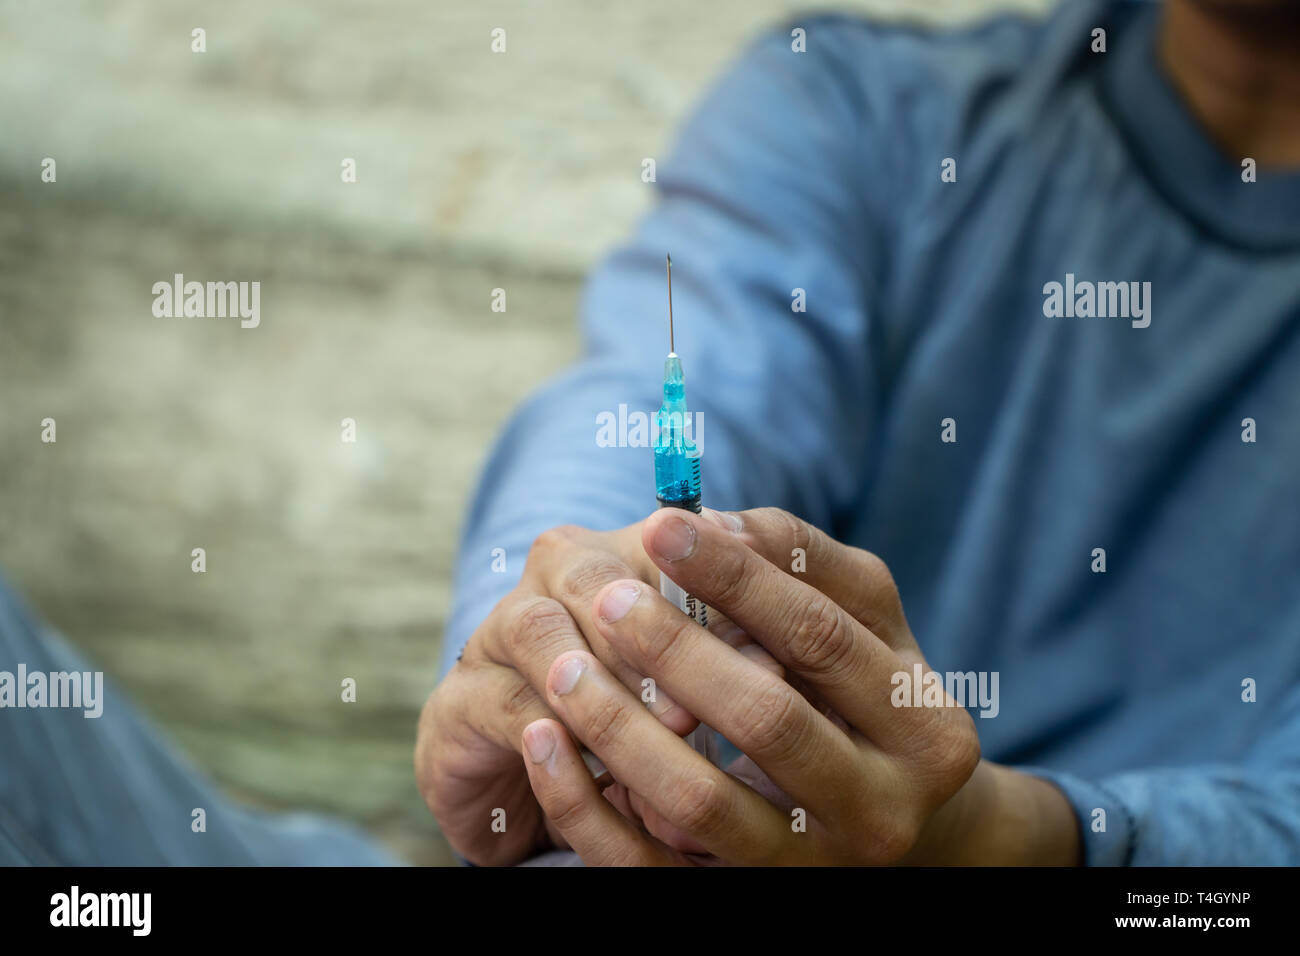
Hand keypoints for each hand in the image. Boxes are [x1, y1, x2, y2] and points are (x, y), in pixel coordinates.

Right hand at [414, 517, 775, 864]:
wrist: (530, 777)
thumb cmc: (635, 723)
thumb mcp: (693, 687)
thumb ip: (726, 658)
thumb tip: (781, 661)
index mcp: (620, 552)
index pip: (667, 546)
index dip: (720, 593)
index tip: (778, 655)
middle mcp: (554, 575)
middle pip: (593, 573)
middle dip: (656, 633)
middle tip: (713, 696)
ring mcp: (500, 630)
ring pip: (542, 632)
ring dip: (607, 681)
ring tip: (671, 728)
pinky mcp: (462, 699)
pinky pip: (510, 708)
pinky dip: (561, 741)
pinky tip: (604, 768)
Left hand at [519, 508, 1081, 864]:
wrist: (897, 831)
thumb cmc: (866, 697)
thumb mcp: (865, 625)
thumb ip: (806, 563)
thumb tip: (714, 522)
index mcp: (926, 730)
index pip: (821, 637)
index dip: (739, 577)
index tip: (663, 525)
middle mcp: (882, 811)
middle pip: (769, 718)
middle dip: (680, 647)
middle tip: (609, 593)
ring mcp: (813, 870)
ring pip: (702, 802)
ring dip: (623, 726)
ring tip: (565, 664)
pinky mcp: (743, 902)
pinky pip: (649, 867)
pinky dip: (589, 805)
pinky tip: (543, 739)